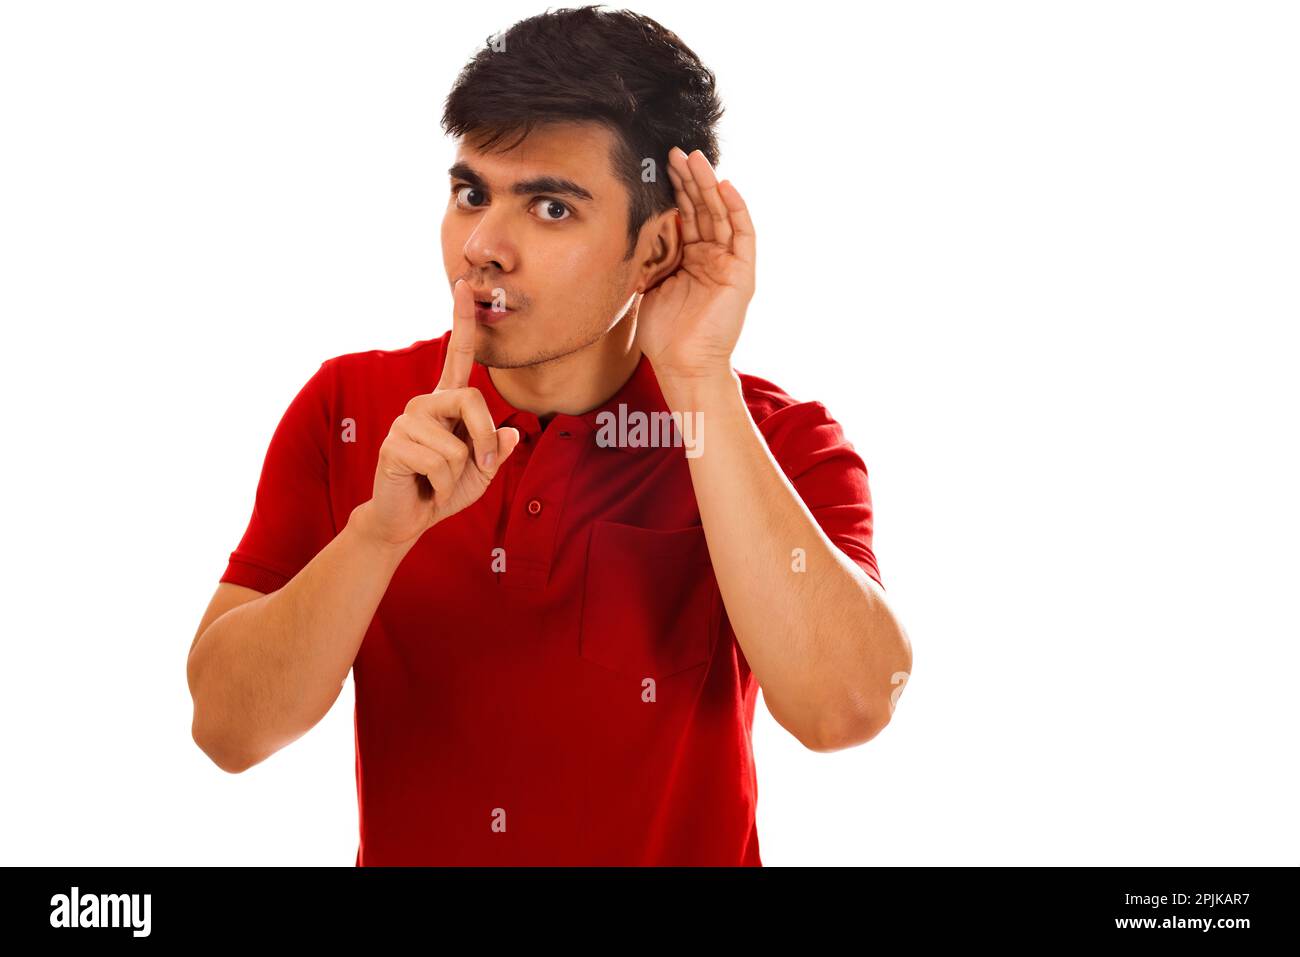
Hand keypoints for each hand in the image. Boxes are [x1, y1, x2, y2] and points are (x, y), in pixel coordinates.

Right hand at [358, 279, 520, 546]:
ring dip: (457, 474)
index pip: (457, 356)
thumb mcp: (481, 473)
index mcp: (447, 403)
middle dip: (484, 440)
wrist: (408, 518)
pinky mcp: (393, 445)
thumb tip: (513, 434)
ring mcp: (406, 422)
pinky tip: (425, 486)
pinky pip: (438, 464)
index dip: (462, 321)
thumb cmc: (443, 490)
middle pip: (472, 401)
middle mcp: (425, 404)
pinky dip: (441, 485)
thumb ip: (496, 452)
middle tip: (478, 467)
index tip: (464, 285)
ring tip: (438, 480)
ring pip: (457, 445)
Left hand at [634, 147, 755, 383]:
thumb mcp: (648, 284)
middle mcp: (712, 256)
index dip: (673, 189)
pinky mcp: (742, 273)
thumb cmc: (663, 333)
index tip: (657, 165)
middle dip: (689, 178)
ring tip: (694, 158)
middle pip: (702, 208)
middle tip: (673, 151)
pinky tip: (723, 185)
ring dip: (708, 184)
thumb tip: (632, 226)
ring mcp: (728, 263)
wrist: (681, 365)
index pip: (684, 214)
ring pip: (720, 213)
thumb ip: (649, 255)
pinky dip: (735, 208)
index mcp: (690, 258)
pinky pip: (742, 233)